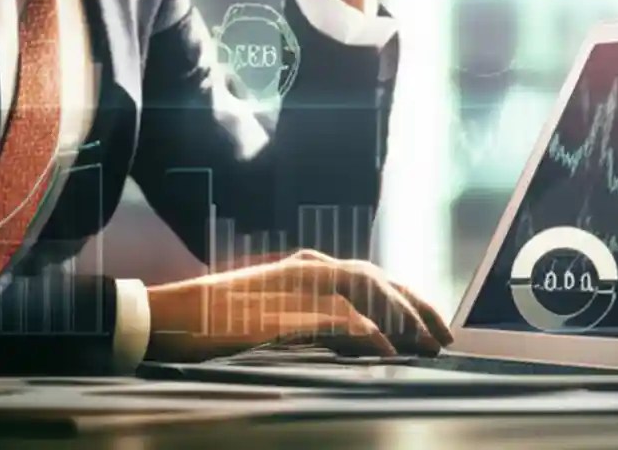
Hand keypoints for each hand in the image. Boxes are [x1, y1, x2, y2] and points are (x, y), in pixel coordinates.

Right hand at [145, 249, 453, 362]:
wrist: (173, 317)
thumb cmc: (220, 322)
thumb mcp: (277, 315)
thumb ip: (316, 320)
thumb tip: (361, 341)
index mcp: (309, 266)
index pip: (374, 276)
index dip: (410, 299)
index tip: (434, 325)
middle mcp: (310, 267)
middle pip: (379, 279)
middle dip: (417, 307)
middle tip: (443, 338)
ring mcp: (298, 284)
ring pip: (367, 291)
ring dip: (401, 318)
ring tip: (425, 345)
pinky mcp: (285, 308)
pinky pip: (338, 317)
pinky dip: (368, 332)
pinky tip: (387, 350)